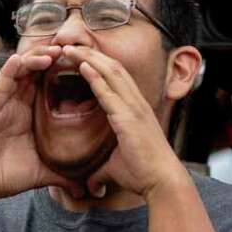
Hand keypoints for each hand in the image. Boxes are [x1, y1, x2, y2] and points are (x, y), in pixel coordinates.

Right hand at [0, 47, 70, 212]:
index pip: (46, 83)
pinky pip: (0, 86)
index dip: (60, 70)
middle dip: (50, 57)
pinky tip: (18, 60)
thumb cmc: (7, 176)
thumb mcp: (42, 171)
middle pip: (34, 71)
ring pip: (18, 72)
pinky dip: (8, 71)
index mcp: (30, 112)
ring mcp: (1, 104)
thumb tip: (84, 187)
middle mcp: (16, 104)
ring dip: (34, 59)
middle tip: (68, 49)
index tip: (80, 61)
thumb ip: (63, 174)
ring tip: (52, 53)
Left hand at [69, 46, 187, 200]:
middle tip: (69, 44)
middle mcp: (136, 103)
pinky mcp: (128, 118)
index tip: (79, 56)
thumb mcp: (115, 169)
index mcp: (135, 109)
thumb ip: (101, 173)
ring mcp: (134, 108)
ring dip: (89, 57)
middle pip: (112, 67)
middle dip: (91, 53)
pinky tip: (81, 65)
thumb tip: (91, 187)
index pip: (115, 77)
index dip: (98, 63)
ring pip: (111, 73)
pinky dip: (94, 76)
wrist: (162, 182)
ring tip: (70, 48)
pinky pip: (109, 92)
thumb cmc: (142, 175)